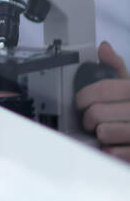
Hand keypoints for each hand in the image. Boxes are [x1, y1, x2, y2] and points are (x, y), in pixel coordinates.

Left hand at [76, 41, 129, 162]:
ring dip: (101, 135)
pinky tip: (117, 146)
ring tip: (109, 132)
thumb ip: (117, 68)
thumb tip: (104, 48)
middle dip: (90, 119)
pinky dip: (110, 151)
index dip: (84, 97)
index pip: (102, 89)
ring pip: (103, 132)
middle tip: (94, 120)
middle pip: (96, 113)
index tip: (81, 102)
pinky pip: (112, 152)